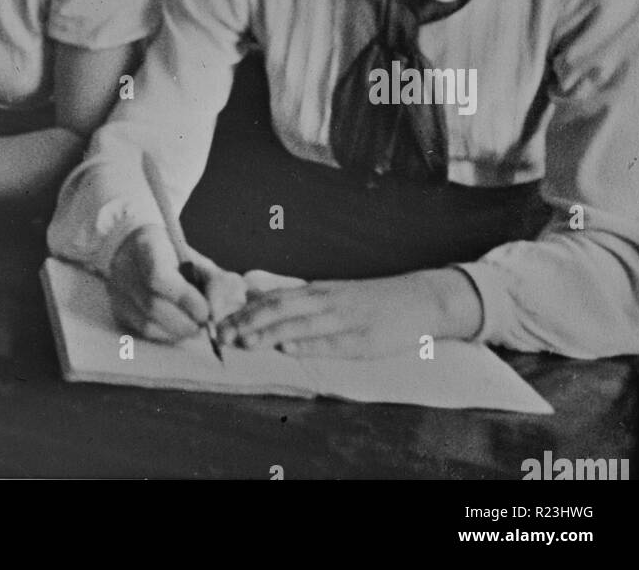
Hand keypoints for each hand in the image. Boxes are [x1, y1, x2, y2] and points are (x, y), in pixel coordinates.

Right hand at [108, 224, 246, 342]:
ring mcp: (117, 291)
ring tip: (195, 326)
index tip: (206, 311)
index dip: (184, 298)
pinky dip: (166, 334)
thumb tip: (237, 299)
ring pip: (148, 323)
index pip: (158, 276)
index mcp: (146, 245)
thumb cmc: (170, 254)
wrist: (133, 248)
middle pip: (153, 305)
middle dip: (186, 320)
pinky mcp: (117, 310)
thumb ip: (216, 278)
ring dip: (178, 330)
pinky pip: (143, 331)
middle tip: (206, 324)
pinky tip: (179, 328)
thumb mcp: (195, 257)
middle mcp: (125, 268)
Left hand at [219, 271, 482, 359]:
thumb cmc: (370, 300)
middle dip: (248, 324)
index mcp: (318, 291)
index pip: (273, 300)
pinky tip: (288, 348)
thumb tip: (259, 300)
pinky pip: (331, 342)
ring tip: (245, 342)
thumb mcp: (332, 293)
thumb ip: (300, 299)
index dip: (245, 313)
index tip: (219, 324)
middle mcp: (327, 301)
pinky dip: (307, 345)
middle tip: (222, 336)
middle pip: (280, 309)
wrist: (418, 300)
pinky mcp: (363, 339)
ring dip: (269, 334)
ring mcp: (345, 320)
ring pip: (300, 325)